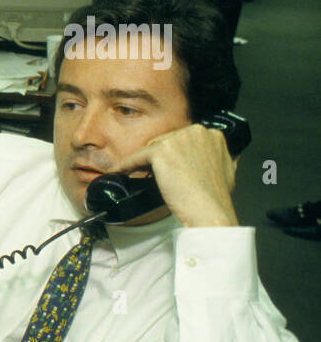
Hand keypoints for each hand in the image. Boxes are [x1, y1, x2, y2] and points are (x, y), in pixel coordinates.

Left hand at [110, 123, 237, 226]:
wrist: (209, 210)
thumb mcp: (222, 169)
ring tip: (140, 175)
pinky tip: (118, 171)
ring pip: (151, 148)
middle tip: (152, 174)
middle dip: (159, 157)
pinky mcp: (161, 151)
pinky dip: (125, 165)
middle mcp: (196, 131)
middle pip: (165, 141)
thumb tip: (202, 159)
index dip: (173, 154)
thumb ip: (212, 157)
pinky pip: (136, 157)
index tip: (166, 166)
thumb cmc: (214, 197)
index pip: (182, 140)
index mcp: (212, 134)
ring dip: (145, 162)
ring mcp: (179, 139)